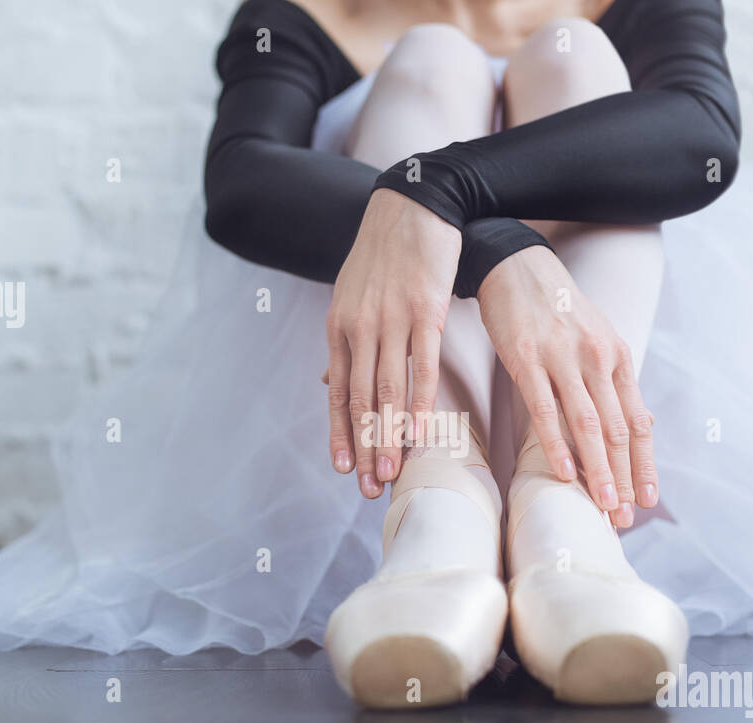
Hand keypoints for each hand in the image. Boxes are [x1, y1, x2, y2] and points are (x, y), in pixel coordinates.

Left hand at [325, 189, 460, 497]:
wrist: (413, 204)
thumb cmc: (384, 255)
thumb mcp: (350, 295)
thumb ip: (342, 342)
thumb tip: (325, 379)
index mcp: (340, 327)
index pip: (338, 391)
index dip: (340, 432)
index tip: (342, 469)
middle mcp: (361, 328)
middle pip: (361, 400)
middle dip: (364, 448)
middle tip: (367, 489)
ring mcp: (393, 320)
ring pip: (388, 391)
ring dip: (389, 437)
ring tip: (391, 474)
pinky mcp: (426, 312)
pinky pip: (423, 366)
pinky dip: (420, 402)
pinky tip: (420, 431)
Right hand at [477, 245, 657, 528]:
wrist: (516, 264)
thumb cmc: (555, 308)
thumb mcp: (595, 338)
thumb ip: (613, 382)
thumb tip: (641, 423)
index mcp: (617, 357)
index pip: (636, 423)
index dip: (643, 465)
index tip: (645, 501)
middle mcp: (597, 359)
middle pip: (617, 431)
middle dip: (623, 479)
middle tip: (623, 518)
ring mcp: (563, 359)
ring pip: (588, 426)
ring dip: (598, 471)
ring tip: (602, 507)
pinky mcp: (528, 359)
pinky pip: (546, 410)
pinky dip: (557, 445)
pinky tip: (565, 474)